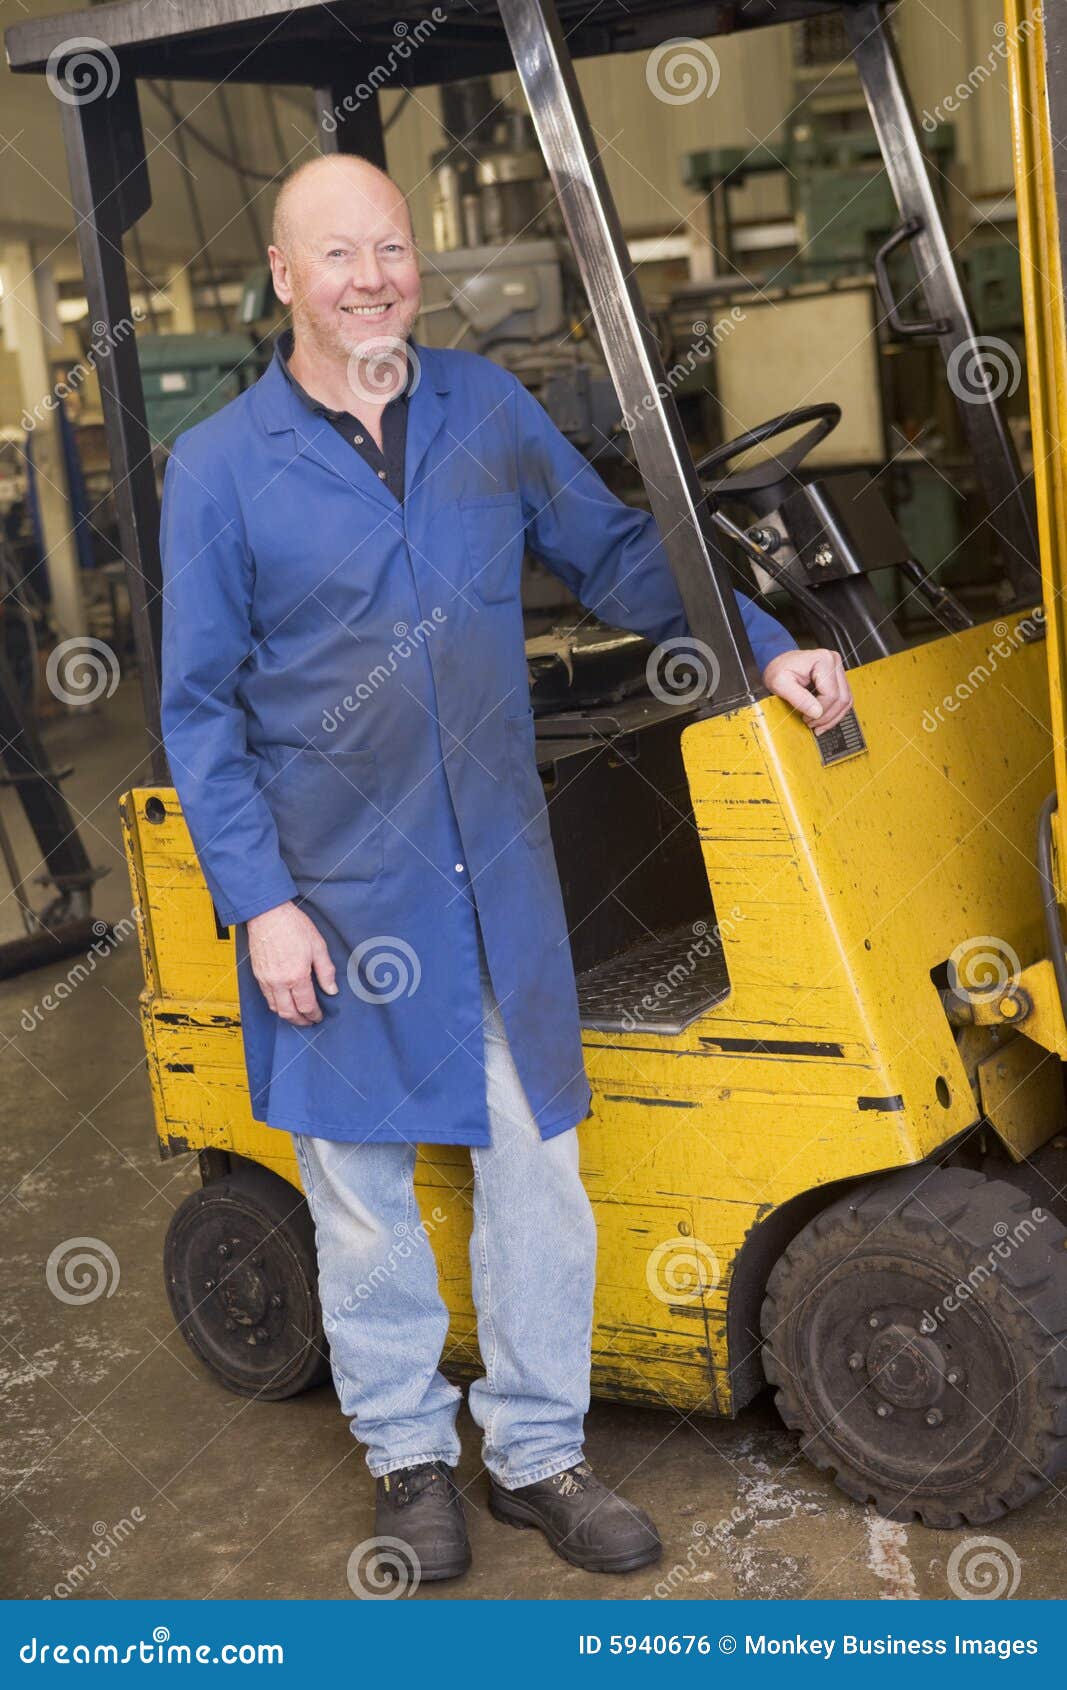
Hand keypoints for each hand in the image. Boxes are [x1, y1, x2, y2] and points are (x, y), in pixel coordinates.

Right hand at [246, 901, 338, 1024]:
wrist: (267, 914)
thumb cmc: (292, 925)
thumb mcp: (318, 946)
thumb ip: (326, 971)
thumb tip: (331, 989)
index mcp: (297, 975)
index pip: (306, 1005)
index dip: (314, 1015)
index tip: (318, 1016)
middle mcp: (279, 982)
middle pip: (289, 1013)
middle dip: (300, 1021)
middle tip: (309, 1021)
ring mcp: (266, 979)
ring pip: (275, 1008)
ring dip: (287, 1015)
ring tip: (297, 1014)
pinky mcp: (257, 974)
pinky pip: (266, 997)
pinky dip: (276, 1005)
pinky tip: (284, 1002)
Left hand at [762, 647, 852, 734]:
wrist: (778, 663)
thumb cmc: (778, 669)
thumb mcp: (780, 683)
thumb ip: (798, 698)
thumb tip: (817, 712)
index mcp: (823, 660)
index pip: (831, 694)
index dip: (821, 712)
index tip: (806, 719)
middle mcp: (834, 662)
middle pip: (842, 698)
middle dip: (827, 717)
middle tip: (812, 724)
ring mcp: (837, 670)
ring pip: (846, 701)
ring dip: (833, 717)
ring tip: (818, 725)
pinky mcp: (837, 679)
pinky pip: (843, 699)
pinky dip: (834, 713)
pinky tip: (823, 719)